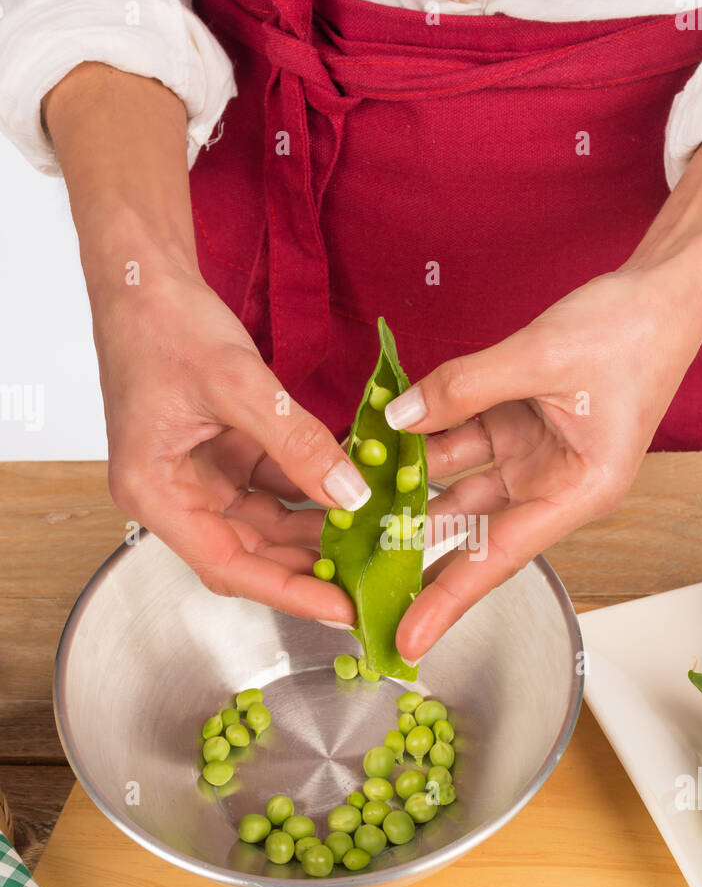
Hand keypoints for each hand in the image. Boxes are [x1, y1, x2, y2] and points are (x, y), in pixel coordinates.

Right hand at [44, 64, 367, 622]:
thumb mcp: (239, 385)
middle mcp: (172, 495)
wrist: (146, 276)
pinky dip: (309, 490)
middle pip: (248, 554)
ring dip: (315, 531)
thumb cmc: (164, 323)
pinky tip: (351, 492)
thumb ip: (296, 443)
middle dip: (309, 569)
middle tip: (370, 582)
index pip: (229, 565)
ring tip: (371, 541)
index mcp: (154, 492)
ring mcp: (196, 477)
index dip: (289, 592)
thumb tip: (350, 495)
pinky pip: (270, 488)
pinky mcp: (219, 456)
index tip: (341, 610)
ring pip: (264, 525)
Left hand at [388, 259, 701, 659]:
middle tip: (356, 587)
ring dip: (407, 498)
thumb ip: (464, 386)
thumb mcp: (540, 355)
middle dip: (414, 558)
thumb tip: (398, 417)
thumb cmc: (630, 331)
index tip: (405, 640)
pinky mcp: (521, 428)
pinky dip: (423, 444)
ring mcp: (534, 459)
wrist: (664, 292)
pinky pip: (462, 445)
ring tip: (349, 517)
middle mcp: (555, 487)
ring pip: (458, 491)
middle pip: (470, 535)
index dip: (446, 601)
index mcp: (579, 492)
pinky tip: (378, 448)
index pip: (497, 557)